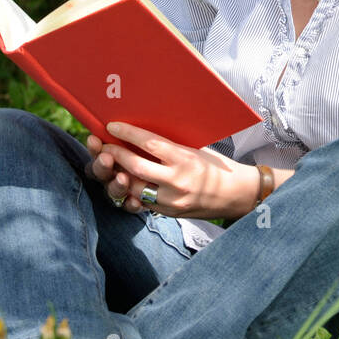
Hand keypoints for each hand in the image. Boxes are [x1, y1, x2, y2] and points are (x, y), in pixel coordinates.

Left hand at [86, 121, 256, 220]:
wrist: (235, 194)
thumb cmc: (215, 166)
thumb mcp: (196, 149)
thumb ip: (170, 146)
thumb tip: (140, 134)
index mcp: (185, 158)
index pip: (150, 143)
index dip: (128, 133)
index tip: (112, 126)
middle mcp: (177, 180)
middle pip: (136, 165)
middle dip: (115, 153)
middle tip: (103, 144)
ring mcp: (172, 199)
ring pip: (134, 186)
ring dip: (118, 174)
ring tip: (108, 163)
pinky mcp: (170, 212)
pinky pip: (142, 201)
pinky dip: (130, 190)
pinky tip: (122, 181)